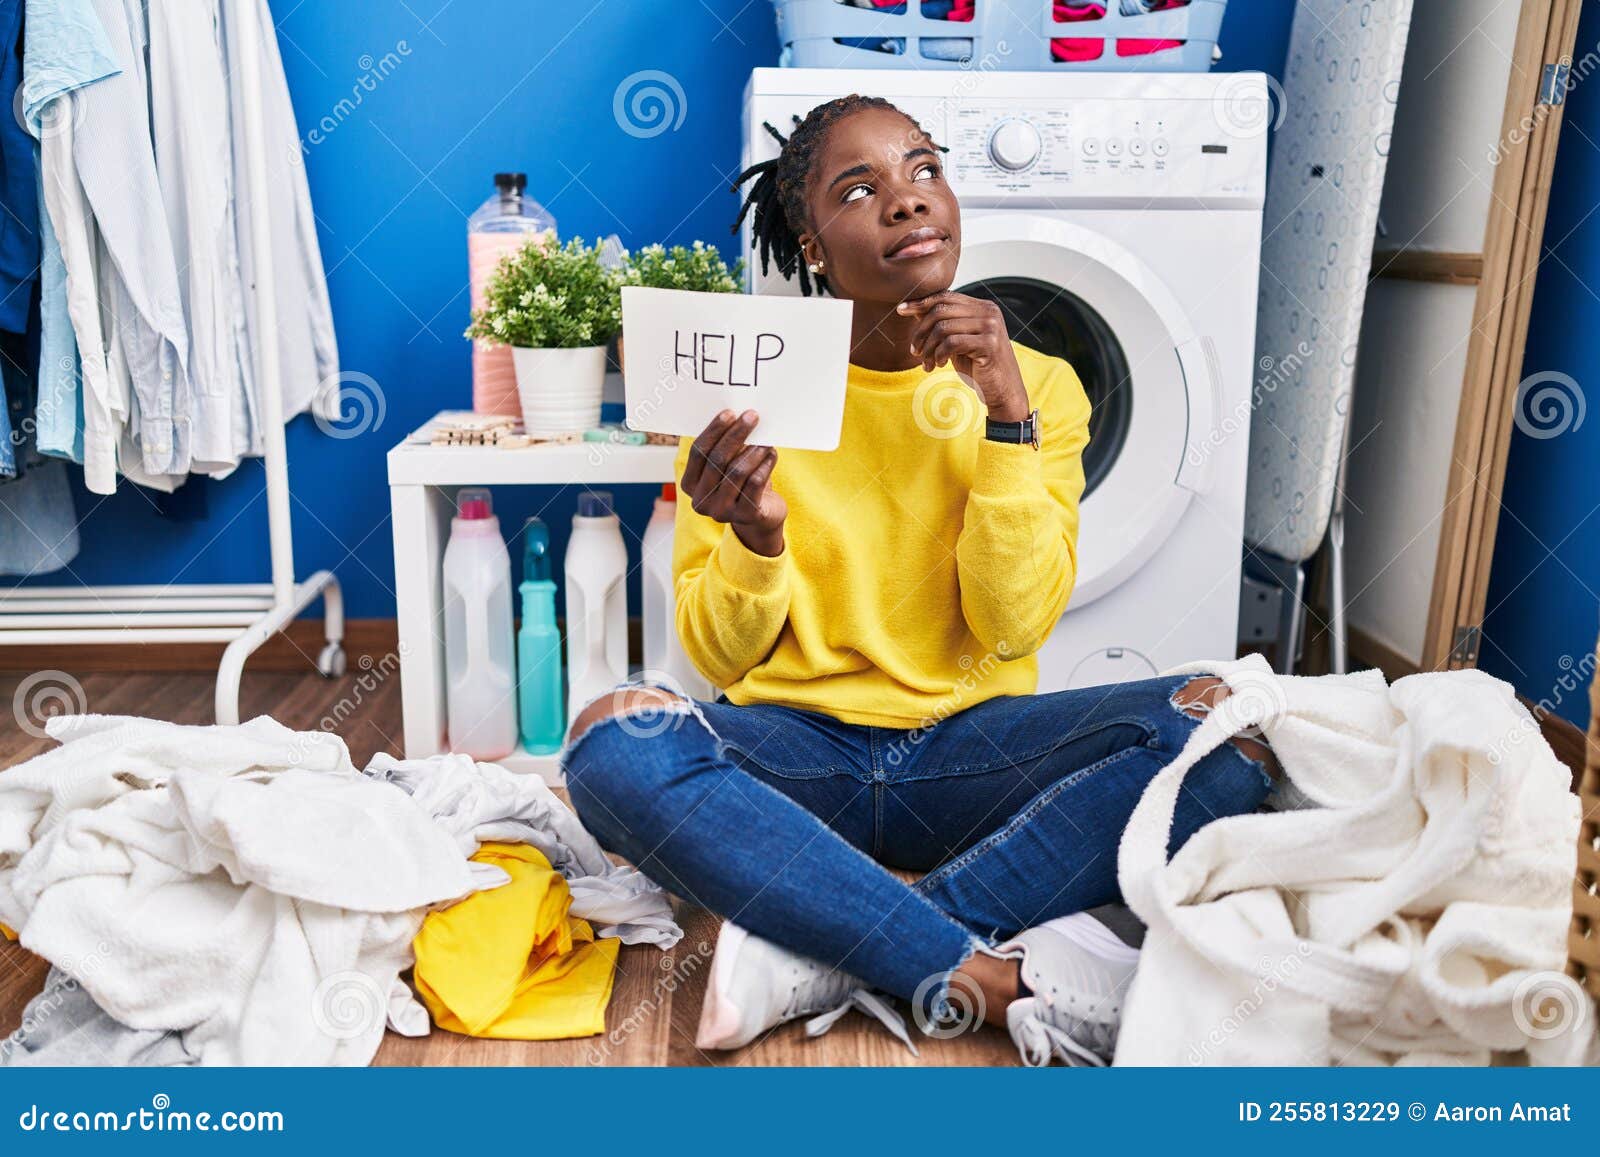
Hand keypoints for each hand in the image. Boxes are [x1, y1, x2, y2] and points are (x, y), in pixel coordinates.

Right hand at [680, 409, 787, 556]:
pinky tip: (771, 454)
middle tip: (752, 416)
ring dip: (754, 449)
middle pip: (717, 460)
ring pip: (737, 471)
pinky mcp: (745, 516)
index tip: (729, 413)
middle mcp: (701, 501)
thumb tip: (738, 418)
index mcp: (690, 485)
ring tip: (766, 437)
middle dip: (736, 435)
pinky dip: (765, 465)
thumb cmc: (741, 482)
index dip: (713, 431)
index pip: (698, 453)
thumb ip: (725, 447)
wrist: (760, 516)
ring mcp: (722, 511)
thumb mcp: (726, 466)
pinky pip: (755, 483)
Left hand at [897, 291, 1030, 420]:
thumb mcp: (957, 342)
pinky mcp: (989, 344)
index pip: (946, 296)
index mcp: (982, 307)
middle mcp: (989, 311)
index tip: (901, 309)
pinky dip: (939, 354)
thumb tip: (916, 308)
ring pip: (943, 327)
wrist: (1002, 392)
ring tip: (927, 364)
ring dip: (928, 348)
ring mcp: (991, 326)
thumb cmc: (978, 368)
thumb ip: (943, 325)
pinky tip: (939, 365)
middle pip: (941, 310)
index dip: (921, 302)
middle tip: (915, 351)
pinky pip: (951, 343)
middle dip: (921, 331)